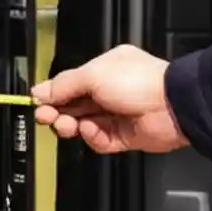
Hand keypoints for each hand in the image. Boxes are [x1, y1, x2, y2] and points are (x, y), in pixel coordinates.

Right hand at [32, 44, 188, 153]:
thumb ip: (63, 85)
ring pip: (82, 124)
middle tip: (45, 116)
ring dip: (70, 125)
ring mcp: (117, 115)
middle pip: (73, 105)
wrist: (173, 107)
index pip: (70, 84)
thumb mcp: (92, 75)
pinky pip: (99, 140)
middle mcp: (110, 92)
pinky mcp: (124, 136)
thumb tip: (39, 91)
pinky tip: (91, 129)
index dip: (52, 94)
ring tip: (65, 125)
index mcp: (104, 70)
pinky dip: (92, 137)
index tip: (38, 101)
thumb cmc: (140, 82)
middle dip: (56, 111)